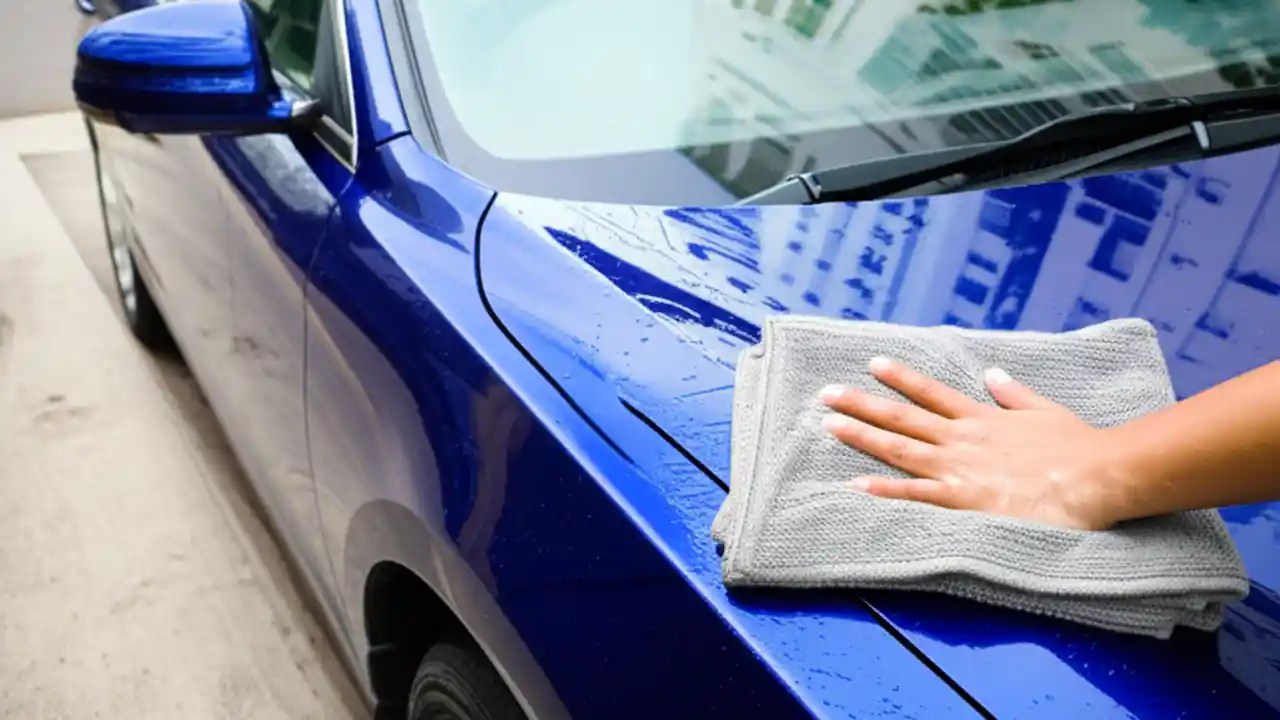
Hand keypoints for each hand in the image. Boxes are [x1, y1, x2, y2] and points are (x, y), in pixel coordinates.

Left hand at [819, 358, 1122, 530]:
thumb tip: (993, 373)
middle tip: (826, 394)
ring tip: (828, 426)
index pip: (931, 392)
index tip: (872, 363)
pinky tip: (855, 485)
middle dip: (861, 404)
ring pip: (899, 449)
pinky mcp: (963, 501)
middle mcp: (962, 439)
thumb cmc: (1077, 449)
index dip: (900, 377)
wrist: (1095, 477)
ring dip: (861, 436)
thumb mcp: (1044, 411)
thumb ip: (1014, 393)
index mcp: (981, 418)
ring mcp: (959, 469)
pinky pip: (915, 495)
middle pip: (902, 417)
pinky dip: (884, 490)